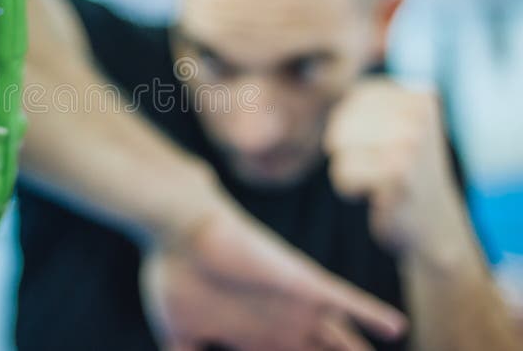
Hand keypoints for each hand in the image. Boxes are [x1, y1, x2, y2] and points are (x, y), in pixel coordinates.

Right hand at [141, 197, 406, 350]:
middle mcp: (279, 322)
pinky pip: (347, 300)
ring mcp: (294, 304)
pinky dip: (372, 314)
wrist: (177, 230)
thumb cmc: (173, 275)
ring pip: (341, 340)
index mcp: (253, 336)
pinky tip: (397, 328)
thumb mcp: (178, 331)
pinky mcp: (302, 282)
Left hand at [324, 78, 465, 256]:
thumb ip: (363, 101)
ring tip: (379, 180)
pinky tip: (378, 195)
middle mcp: (420, 112)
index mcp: (419, 95)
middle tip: (381, 169)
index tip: (381, 149)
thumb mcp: (391, 126)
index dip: (351, 129)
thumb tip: (309, 74)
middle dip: (349, 150)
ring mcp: (412, 141)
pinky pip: (342, 171)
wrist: (431, 227)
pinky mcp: (399, 172)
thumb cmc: (401, 173)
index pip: (352, 99)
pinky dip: (350, 187)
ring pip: (339, 145)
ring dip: (349, 169)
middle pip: (341, 122)